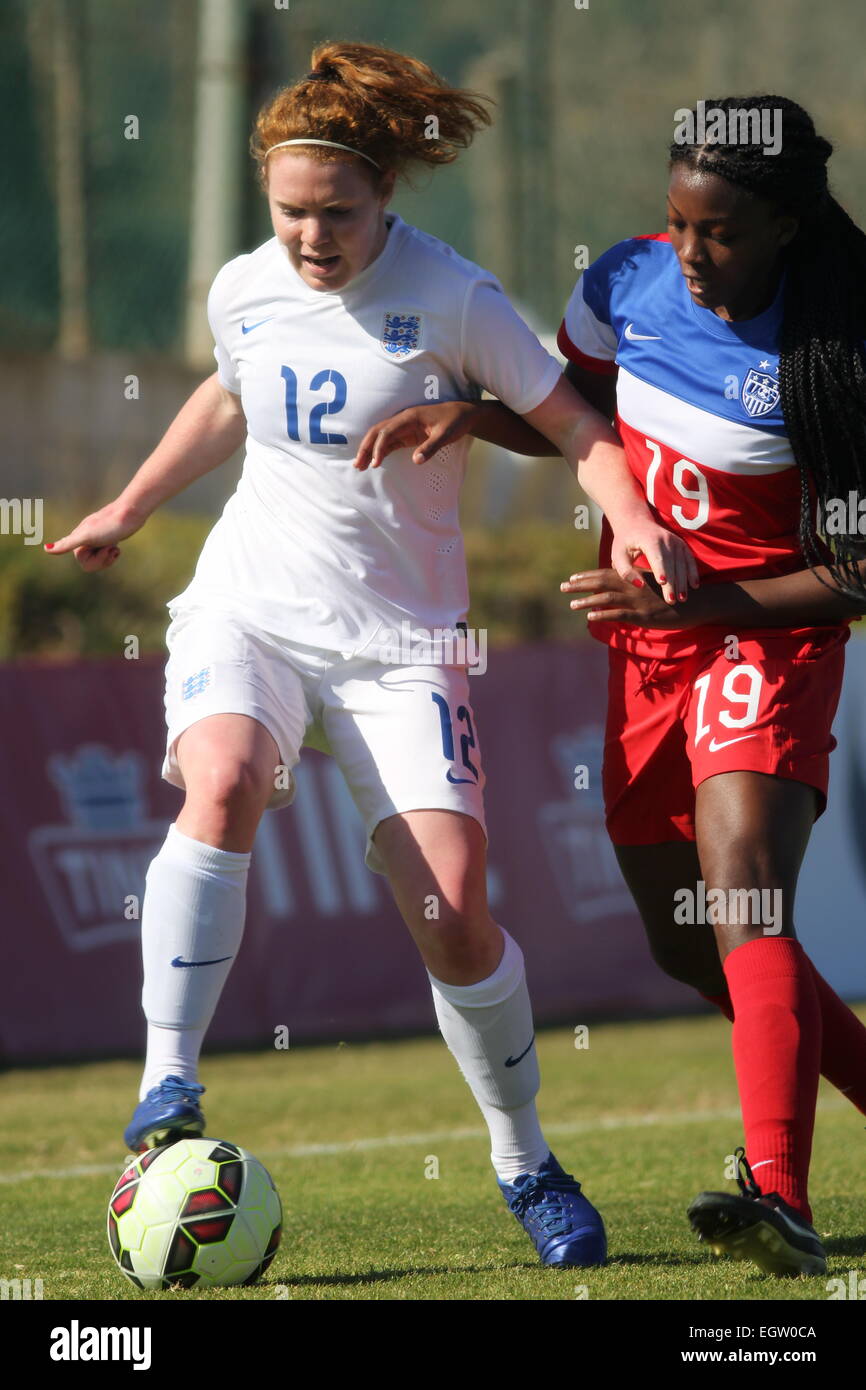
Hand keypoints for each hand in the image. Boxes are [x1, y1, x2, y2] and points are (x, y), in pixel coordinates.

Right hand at [44, 501, 145, 571]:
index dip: (94, 561)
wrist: (130, 512)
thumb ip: (66, 544)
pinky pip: (106, 553)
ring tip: (115, 547)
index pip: (83, 562)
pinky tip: (117, 548)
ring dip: (109, 557)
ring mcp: (97, 538)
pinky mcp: (109, 537)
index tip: (104, 548)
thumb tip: (46, 550)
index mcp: (79, 538)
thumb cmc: (109, 525)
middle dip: (103, 560)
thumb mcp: (87, 536)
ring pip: (99, 559)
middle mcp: (86, 538)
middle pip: (92, 563)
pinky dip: (113, 553)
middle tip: (111, 548)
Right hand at [354, 401, 477, 469]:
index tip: (375, 463)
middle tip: (357, 465)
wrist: (463, 414)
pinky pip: (389, 442)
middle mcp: (402, 420)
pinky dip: (379, 451)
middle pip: (377, 432)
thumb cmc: (454, 421)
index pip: (387, 432)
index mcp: (409, 417)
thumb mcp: (446, 434)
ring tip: (359, 466)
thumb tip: (417, 461)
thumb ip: (431, 447)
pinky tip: (373, 462)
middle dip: (365, 448)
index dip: (379, 447)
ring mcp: (403, 427)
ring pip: (380, 437)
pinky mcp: (407, 434)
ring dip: (369, 450)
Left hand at [561, 567, 692, 627]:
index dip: (588, 575)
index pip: (607, 573)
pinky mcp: (644, 615)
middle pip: (602, 583)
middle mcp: (634, 586)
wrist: (697, 603)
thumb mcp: (652, 586)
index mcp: (635, 577)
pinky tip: (590, 617)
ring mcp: (638, 600)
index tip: (572, 577)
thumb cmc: (674, 595)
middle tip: (562, 586)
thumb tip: (618, 591)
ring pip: (607, 598)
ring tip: (571, 604)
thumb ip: (635, 586)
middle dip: (581, 584)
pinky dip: (603, 615)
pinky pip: (619, 614)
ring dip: (587, 601)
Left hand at [608, 522, 699, 605]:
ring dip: (683, 582)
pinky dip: (692, 573)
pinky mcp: (682, 545)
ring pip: (682, 564)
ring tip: (682, 599)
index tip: (662, 583)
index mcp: (649, 540)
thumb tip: (640, 585)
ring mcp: (676, 541)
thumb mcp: (618, 555)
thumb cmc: (625, 544)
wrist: (637, 523)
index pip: (656, 556)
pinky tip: (693, 586)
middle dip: (672, 582)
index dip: (660, 569)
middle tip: (671, 600)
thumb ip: (625, 571)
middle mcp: (665, 539)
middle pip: (671, 563)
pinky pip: (689, 560)